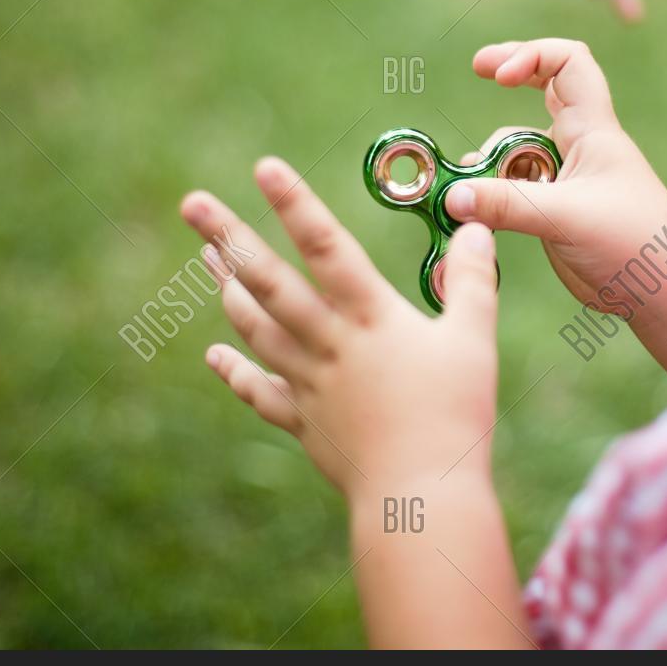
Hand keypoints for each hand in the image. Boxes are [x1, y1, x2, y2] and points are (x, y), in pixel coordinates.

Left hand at [180, 160, 502, 496]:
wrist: (420, 498)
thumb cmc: (455, 417)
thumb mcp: (474, 341)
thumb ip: (472, 281)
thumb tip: (475, 227)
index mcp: (371, 318)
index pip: (327, 247)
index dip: (295, 204)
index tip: (263, 167)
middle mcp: (330, 344)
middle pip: (270, 282)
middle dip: (229, 238)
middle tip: (191, 203)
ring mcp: (311, 384)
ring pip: (257, 328)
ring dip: (228, 290)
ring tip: (206, 258)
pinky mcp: (306, 423)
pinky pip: (262, 393)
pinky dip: (236, 372)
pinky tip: (214, 355)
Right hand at [446, 39, 666, 305]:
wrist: (665, 292)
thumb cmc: (634, 243)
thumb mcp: (565, 217)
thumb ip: (508, 204)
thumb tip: (451, 196)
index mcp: (592, 131)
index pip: (568, 64)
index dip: (531, 55)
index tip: (496, 75)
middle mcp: (578, 146)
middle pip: (545, 87)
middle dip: (512, 72)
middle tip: (478, 68)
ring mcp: (566, 178)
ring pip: (519, 148)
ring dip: (490, 157)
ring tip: (465, 185)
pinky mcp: (556, 211)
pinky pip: (516, 188)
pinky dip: (492, 193)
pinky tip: (473, 212)